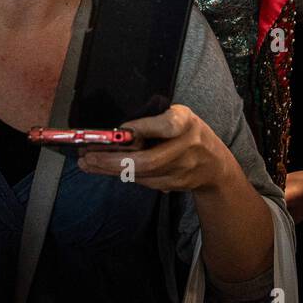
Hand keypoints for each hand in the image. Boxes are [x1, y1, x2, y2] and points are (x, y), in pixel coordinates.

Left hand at [76, 105, 235, 192]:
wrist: (214, 165)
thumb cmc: (189, 132)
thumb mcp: (178, 116)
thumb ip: (154, 120)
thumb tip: (121, 130)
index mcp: (186, 123)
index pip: (167, 126)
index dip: (143, 128)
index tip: (121, 129)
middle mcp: (186, 148)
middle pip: (148, 161)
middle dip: (113, 161)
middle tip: (88, 157)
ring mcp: (181, 171)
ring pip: (141, 175)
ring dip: (111, 169)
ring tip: (87, 163)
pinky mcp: (174, 186)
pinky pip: (143, 181)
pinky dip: (122, 174)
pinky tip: (104, 168)